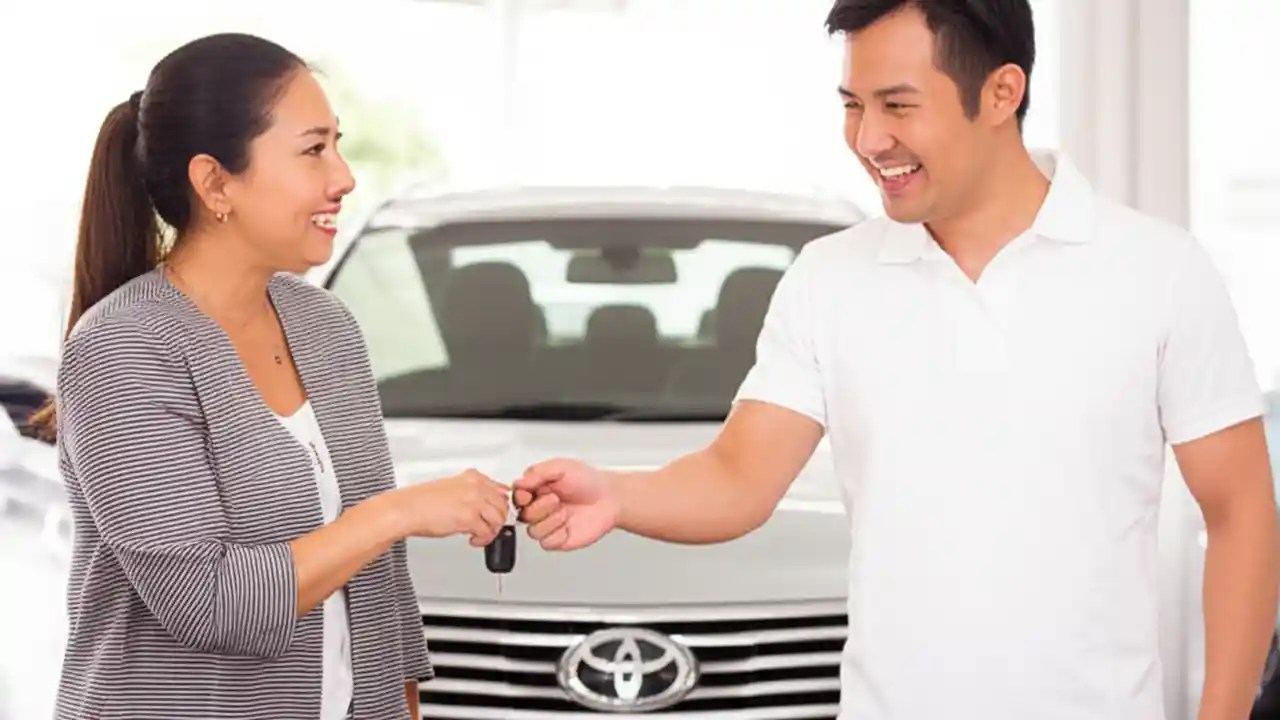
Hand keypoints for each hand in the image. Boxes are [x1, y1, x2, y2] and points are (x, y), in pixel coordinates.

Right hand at [391, 468, 509, 545]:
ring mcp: (474, 502)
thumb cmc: (423, 501)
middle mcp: (476, 487)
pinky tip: (473, 539)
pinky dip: (483, 540)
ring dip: (492, 531)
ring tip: (480, 535)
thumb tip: (487, 503)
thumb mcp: (453, 488)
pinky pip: (487, 533)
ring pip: (498, 520)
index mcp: (473, 477)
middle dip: (497, 520)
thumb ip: (473, 492)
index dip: (500, 506)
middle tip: (488, 528)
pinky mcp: (469, 518)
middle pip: (503, 506)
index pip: (502, 490)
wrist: (407, 509)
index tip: (495, 514)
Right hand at [513, 458, 619, 550]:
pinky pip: (546, 543)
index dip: (520, 497)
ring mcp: (549, 524)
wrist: (610, 499)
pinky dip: (556, 534)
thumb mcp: (561, 467)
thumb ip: (537, 473)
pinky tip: (567, 525)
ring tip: (564, 512)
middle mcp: (541, 507)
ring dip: (548, 521)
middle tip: (555, 499)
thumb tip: (519, 482)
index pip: (516, 496)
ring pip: (532, 531)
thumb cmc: (589, 481)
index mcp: (538, 489)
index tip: (528, 494)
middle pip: (523, 515)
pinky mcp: (558, 539)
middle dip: (539, 508)